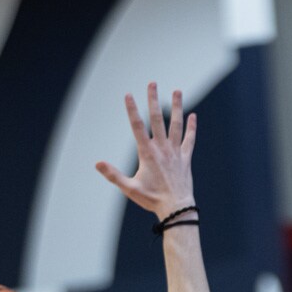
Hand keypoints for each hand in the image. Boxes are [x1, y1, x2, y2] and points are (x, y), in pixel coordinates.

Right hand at [96, 84, 195, 217]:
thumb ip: (113, 175)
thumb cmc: (152, 199)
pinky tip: (193, 115)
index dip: (132, 110)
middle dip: (153, 100)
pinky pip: (190, 139)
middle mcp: (162, 149)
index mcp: (147, 153)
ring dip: (177, 107)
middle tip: (152, 83)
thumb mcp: (129, 188)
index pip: (137, 127)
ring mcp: (175, 152)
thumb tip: (97, 163)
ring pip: (176, 124)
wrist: (177, 208)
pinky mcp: (186, 158)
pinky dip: (191, 127)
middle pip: (157, 119)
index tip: (128, 95)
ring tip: (177, 90)